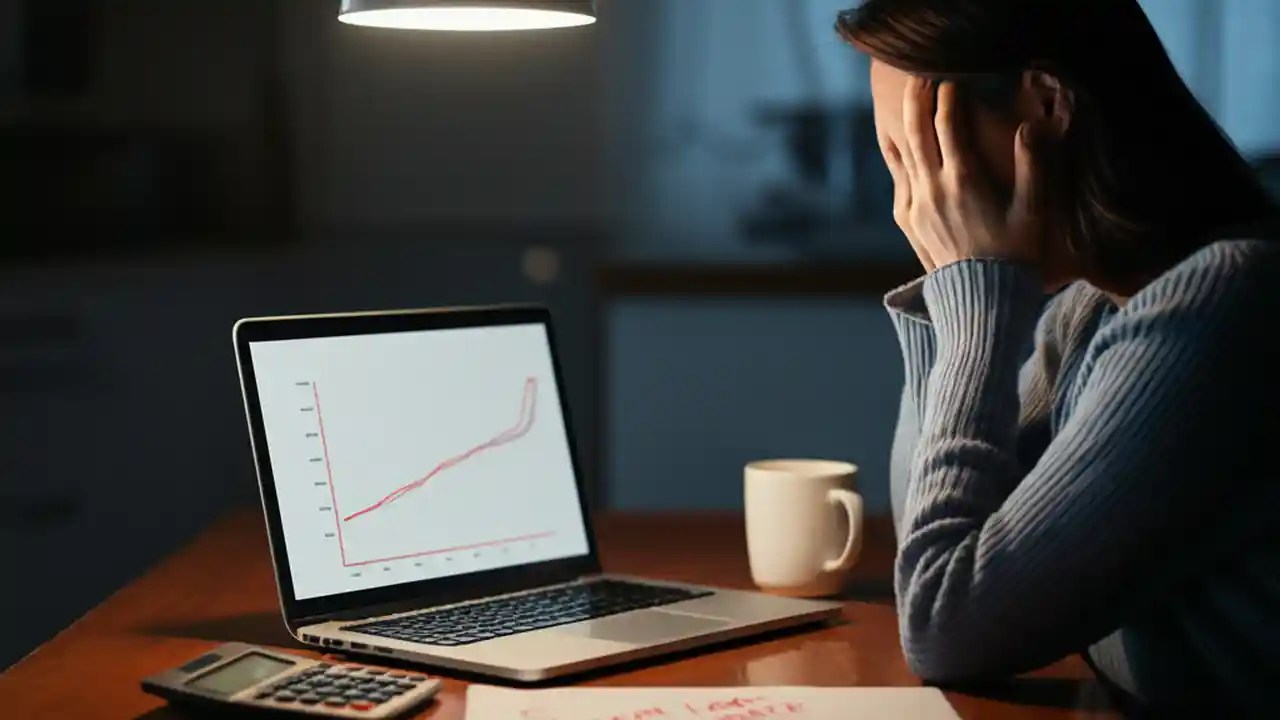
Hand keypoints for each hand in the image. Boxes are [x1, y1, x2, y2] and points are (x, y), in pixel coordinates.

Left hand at [879, 76, 1047, 273]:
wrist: (982, 299)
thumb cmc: (1016, 256)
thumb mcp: (1033, 211)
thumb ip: (1033, 166)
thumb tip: (1029, 126)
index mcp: (964, 183)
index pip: (950, 126)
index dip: (950, 97)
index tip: (954, 78)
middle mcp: (933, 190)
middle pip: (919, 132)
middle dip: (920, 99)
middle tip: (924, 76)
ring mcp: (916, 205)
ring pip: (904, 151)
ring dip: (906, 120)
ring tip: (910, 97)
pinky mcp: (908, 219)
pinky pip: (898, 176)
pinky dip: (897, 152)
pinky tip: (897, 139)